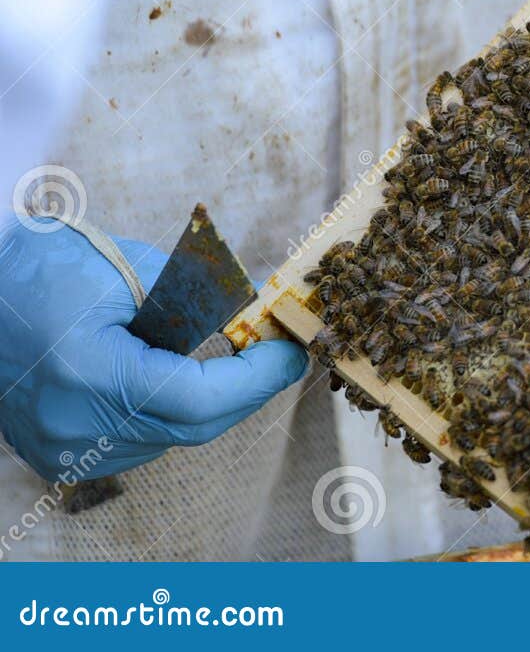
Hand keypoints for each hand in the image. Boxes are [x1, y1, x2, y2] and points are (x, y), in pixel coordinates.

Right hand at [0, 220, 306, 482]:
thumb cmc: (47, 267)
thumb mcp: (130, 265)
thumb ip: (199, 292)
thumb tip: (256, 311)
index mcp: (89, 371)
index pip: (199, 398)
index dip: (257, 378)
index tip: (289, 351)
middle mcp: (74, 425)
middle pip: (192, 426)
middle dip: (245, 390)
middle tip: (277, 356)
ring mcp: (62, 450)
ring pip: (169, 438)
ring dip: (206, 402)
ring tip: (220, 358)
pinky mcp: (57, 457)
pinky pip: (137, 443)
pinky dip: (166, 413)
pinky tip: (166, 376)